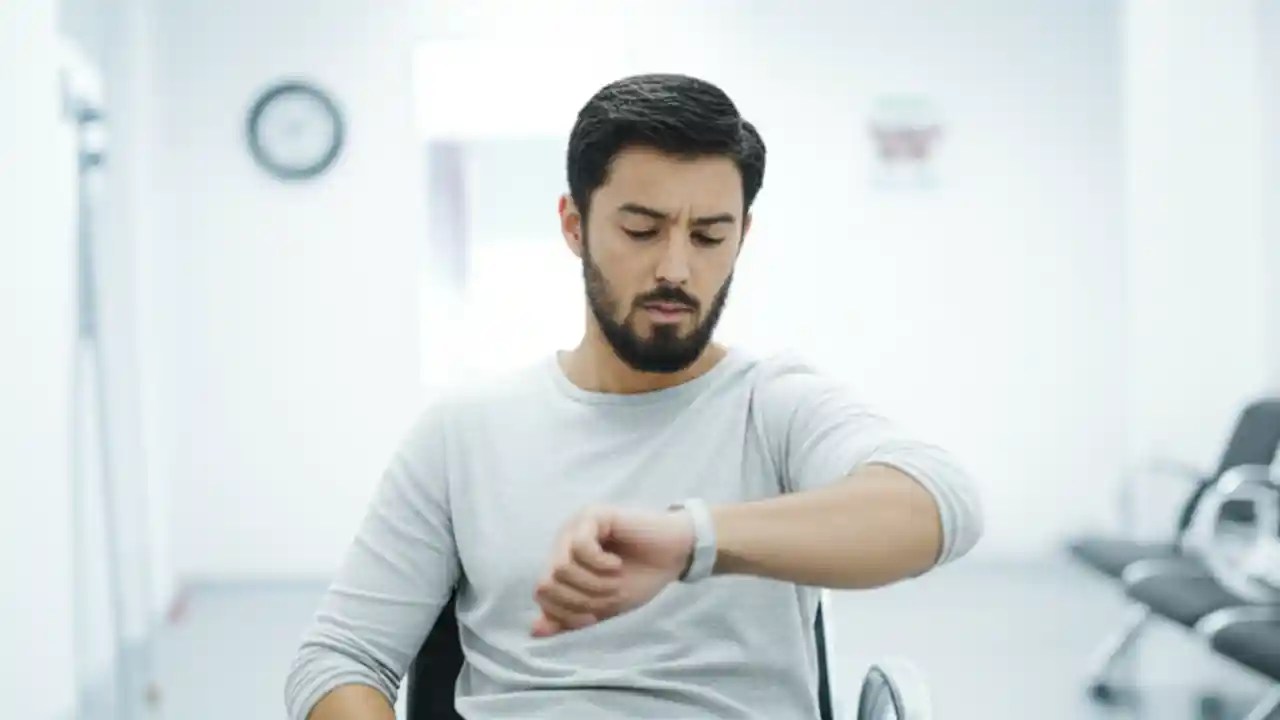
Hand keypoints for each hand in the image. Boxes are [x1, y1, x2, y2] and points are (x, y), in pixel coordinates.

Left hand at [531, 505, 694, 637]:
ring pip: (561, 567)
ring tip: (615, 579)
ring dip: (592, 584)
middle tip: (608, 595)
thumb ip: (569, 618)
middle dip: (580, 600)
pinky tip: (616, 564)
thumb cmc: (640, 578)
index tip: (594, 617)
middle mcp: (563, 543)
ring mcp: (576, 527)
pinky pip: (581, 547)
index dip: (566, 613)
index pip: (542, 595)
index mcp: (562, 563)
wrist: (674, 556)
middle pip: (547, 583)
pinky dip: (600, 564)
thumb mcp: (603, 607)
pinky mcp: (593, 515)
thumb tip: (534, 632)